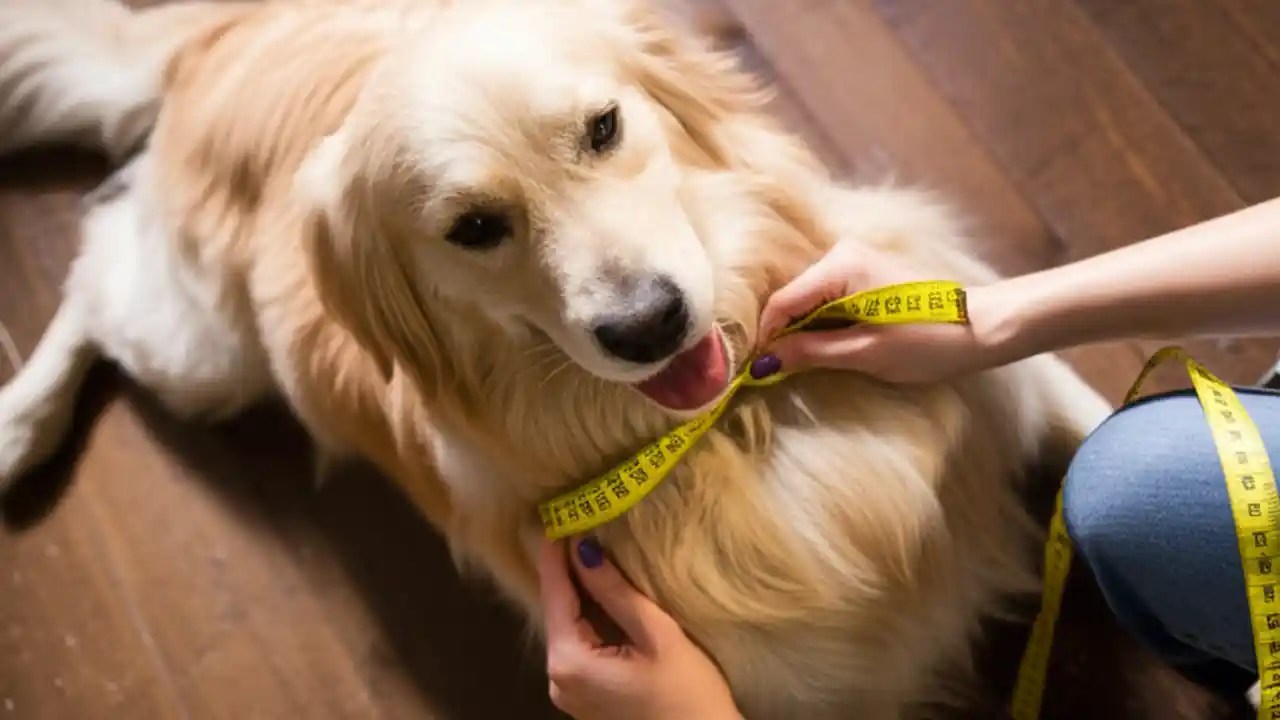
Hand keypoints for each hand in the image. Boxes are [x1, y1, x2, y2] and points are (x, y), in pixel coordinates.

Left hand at [536, 536, 740, 719]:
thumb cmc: (688, 695)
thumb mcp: (656, 635)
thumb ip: (615, 592)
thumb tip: (583, 550)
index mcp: (569, 663)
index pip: (555, 595)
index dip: (556, 555)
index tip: (560, 519)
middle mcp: (558, 679)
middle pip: (557, 612)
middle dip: (568, 572)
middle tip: (578, 528)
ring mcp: (569, 692)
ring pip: (568, 628)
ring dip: (579, 593)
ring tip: (590, 551)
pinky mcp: (586, 698)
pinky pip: (579, 646)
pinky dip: (587, 618)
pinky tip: (602, 594)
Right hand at [753, 240, 1010, 384]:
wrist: (982, 327)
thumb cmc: (928, 340)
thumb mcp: (865, 352)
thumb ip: (810, 353)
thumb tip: (763, 364)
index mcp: (841, 266)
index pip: (782, 302)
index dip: (765, 337)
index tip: (753, 370)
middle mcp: (842, 254)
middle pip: (792, 298)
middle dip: (781, 334)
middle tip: (772, 372)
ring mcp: (854, 260)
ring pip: (808, 299)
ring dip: (801, 331)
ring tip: (797, 365)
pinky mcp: (864, 272)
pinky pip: (826, 298)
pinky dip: (820, 323)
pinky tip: (823, 348)